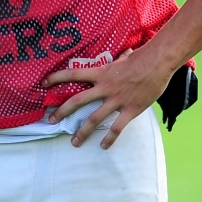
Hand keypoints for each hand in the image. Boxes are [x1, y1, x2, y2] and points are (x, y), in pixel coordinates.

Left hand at [42, 47, 173, 149]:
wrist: (158, 63)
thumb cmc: (142, 58)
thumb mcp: (124, 58)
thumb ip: (118, 61)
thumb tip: (123, 55)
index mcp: (100, 73)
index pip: (73, 74)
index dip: (56, 78)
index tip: (43, 83)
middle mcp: (105, 87)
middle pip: (77, 101)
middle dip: (62, 111)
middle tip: (51, 120)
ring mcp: (117, 100)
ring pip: (94, 119)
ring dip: (82, 132)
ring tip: (74, 142)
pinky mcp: (130, 110)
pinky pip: (117, 127)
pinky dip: (110, 138)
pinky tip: (103, 146)